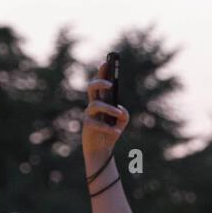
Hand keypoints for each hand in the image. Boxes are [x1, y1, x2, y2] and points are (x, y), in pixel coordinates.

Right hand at [82, 60, 128, 175]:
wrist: (100, 151)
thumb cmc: (110, 133)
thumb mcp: (121, 122)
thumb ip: (123, 114)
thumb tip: (119, 110)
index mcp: (102, 101)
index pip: (101, 83)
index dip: (102, 72)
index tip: (107, 62)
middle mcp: (93, 105)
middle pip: (92, 88)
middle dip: (100, 82)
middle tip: (111, 85)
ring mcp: (89, 115)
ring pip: (96, 104)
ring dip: (109, 108)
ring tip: (118, 114)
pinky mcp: (88, 126)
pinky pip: (99, 124)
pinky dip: (109, 128)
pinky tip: (116, 133)